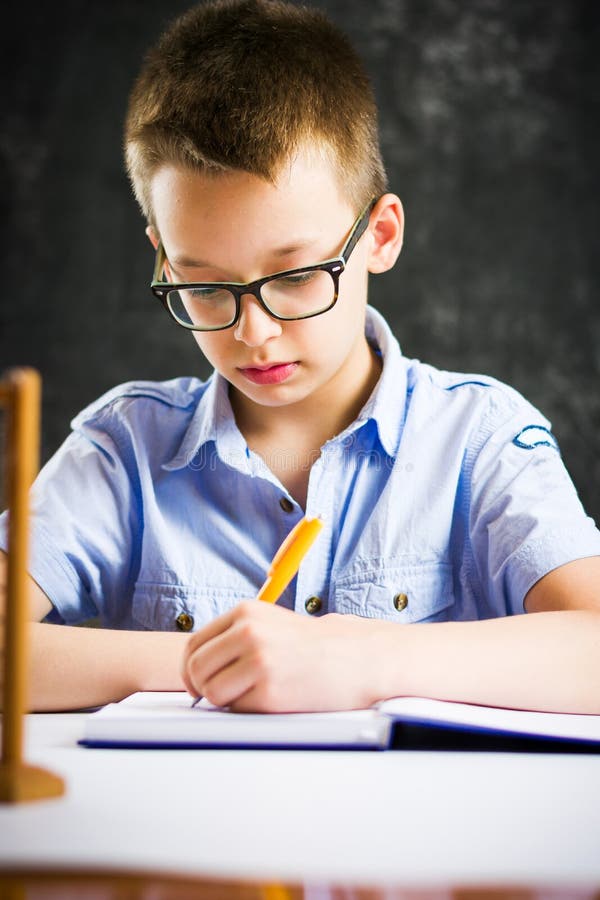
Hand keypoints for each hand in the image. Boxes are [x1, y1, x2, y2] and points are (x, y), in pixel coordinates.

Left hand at [180, 600, 392, 712]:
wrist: (357, 658)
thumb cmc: (314, 646)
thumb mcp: (270, 623)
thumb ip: (235, 636)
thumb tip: (196, 666)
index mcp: (245, 612)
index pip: (194, 644)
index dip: (191, 669)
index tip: (199, 682)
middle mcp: (248, 632)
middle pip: (196, 669)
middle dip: (202, 688)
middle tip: (222, 695)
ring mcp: (259, 660)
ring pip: (211, 692)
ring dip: (225, 700)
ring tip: (253, 694)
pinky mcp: (270, 691)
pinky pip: (237, 709)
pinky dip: (248, 710)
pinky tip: (273, 698)